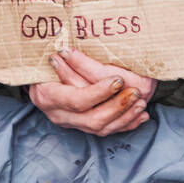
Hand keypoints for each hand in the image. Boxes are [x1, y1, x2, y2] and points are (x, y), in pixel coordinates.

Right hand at [27, 48, 154, 135]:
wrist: (42, 78)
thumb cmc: (49, 61)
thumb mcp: (54, 58)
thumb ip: (67, 60)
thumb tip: (69, 51)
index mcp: (47, 96)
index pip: (77, 100)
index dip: (99, 92)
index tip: (118, 80)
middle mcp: (58, 114)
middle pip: (92, 119)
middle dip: (117, 106)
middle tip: (136, 92)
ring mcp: (72, 123)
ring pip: (101, 129)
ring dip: (124, 116)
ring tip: (140, 103)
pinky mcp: (84, 127)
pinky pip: (108, 131)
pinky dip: (126, 124)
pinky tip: (141, 116)